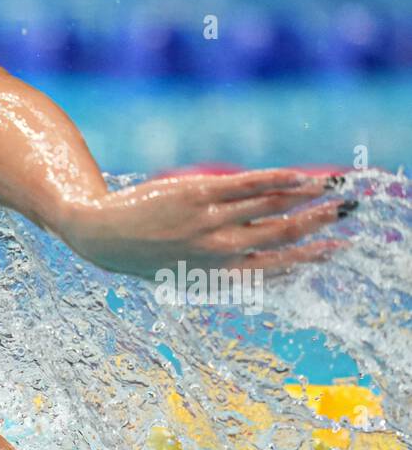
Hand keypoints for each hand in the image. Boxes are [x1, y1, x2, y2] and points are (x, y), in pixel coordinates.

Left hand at [59, 170, 350, 277]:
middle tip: (346, 212)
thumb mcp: (181, 272)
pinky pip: (248, 185)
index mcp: (215, 273)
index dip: (309, 259)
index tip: (335, 249)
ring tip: (332, 190)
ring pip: (270, 209)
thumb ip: (217, 267)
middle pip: (281, 237)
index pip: (274, 267)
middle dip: (318, 225)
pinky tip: (299, 175)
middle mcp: (217, 250)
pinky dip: (278, 180)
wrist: (101, 237)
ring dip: (307, 198)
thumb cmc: (143, 254)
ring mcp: (209, 222)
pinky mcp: (198, 195)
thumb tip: (250, 261)